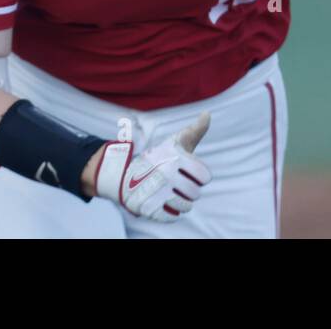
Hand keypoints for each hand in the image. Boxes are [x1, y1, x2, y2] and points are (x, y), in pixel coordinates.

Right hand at [93, 111, 212, 221]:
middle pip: (195, 193)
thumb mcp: (175, 142)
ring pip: (186, 206)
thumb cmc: (159, 157)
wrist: (123, 173)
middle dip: (188, 189)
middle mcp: (166, 174)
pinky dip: (170, 212)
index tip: (188, 172)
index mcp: (175, 158)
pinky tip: (163, 202)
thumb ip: (194, 131)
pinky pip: (173, 217)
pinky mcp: (149, 208)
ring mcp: (156, 191)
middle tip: (177, 183)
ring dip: (181, 202)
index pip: (204, 177)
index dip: (199, 176)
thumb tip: (207, 114)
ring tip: (171, 193)